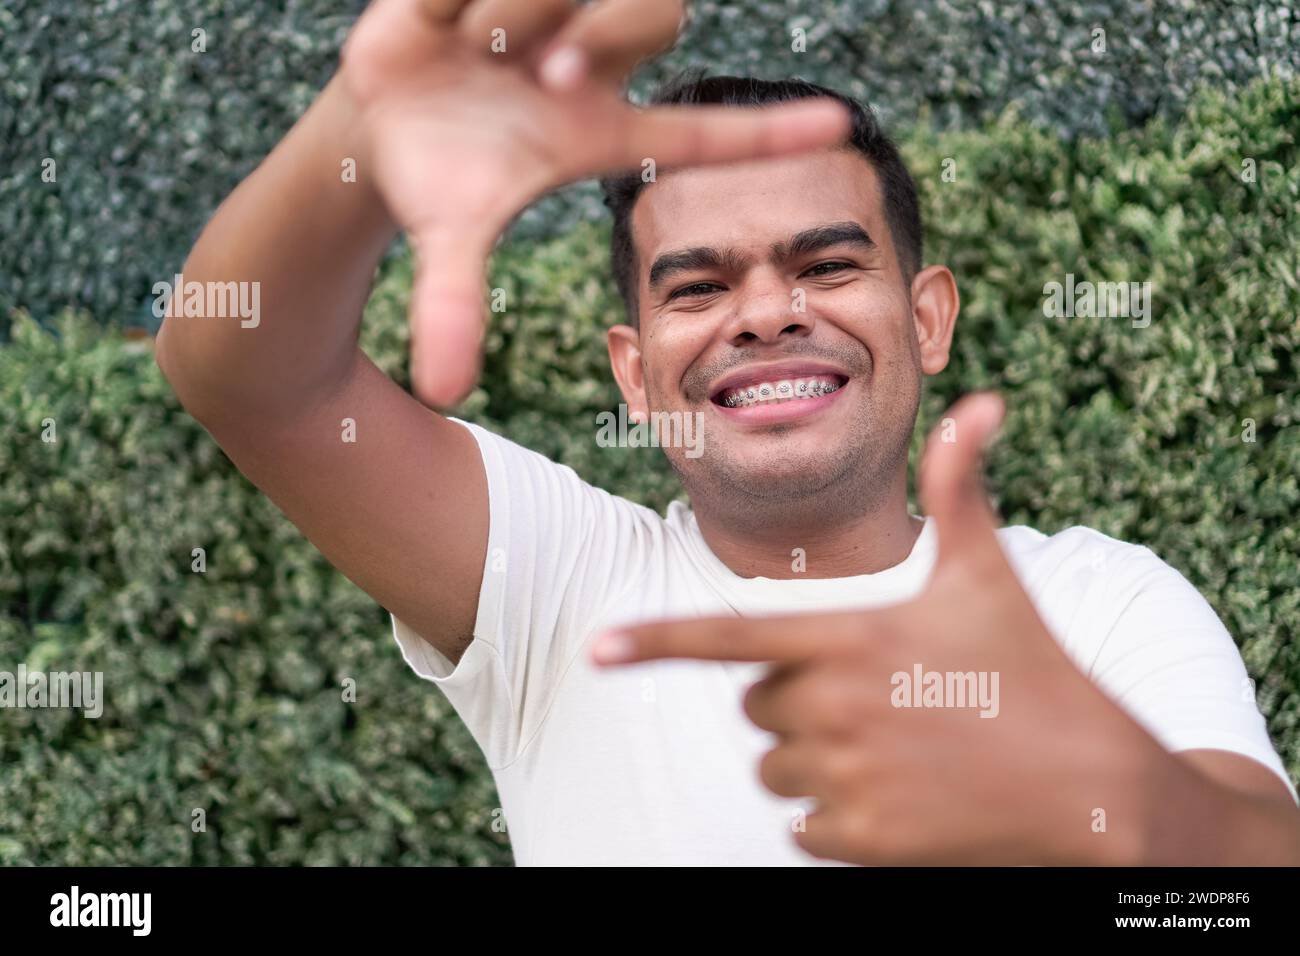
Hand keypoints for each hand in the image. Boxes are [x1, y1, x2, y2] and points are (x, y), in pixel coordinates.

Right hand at [340, 0, 851, 405]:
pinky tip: (455, 17)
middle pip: (653, 15)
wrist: (380, 118)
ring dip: (537, 9)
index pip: (704, 134)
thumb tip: (441, 391)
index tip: (841, 130)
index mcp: (602, 131)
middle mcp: (594, 66)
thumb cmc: (438, 179)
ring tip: (484, 42)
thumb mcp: (449, 235)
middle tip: (549, 80)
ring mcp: (557, 11)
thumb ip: (453, 303)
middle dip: (603, 45)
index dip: (769, 134)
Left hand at [593, 392, 1166, 864]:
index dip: (653, 643)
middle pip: (755, 706)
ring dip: (814, 760)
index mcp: (846, 636)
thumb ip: (961, 487)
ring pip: (774, 769)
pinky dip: (833, 817)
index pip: (724, 638)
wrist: (1089, 783)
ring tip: (893, 745)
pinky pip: (800, 828)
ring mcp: (844, 778)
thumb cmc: (1031, 666)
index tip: (596, 649)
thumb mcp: (988, 573)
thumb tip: (983, 403)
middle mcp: (832, 707)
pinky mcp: (860, 840)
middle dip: (795, 700)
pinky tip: (897, 798)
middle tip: (874, 696)